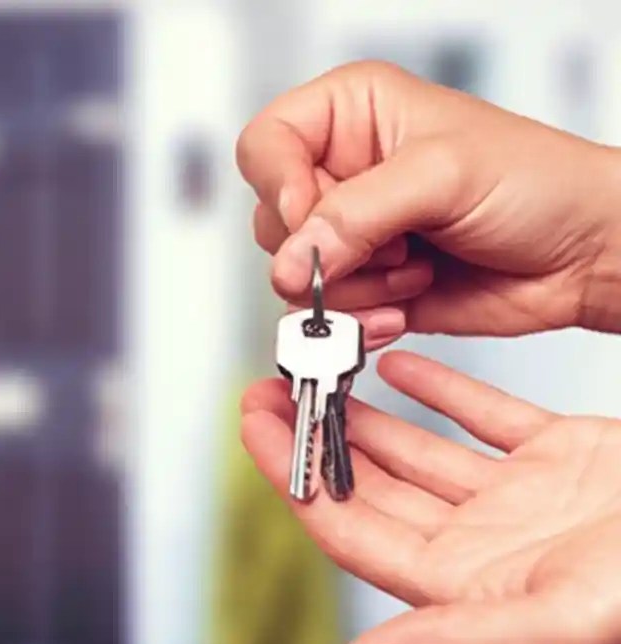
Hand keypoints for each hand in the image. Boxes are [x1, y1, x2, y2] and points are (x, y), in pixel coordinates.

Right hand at [237, 61, 620, 342]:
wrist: (589, 253)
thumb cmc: (539, 183)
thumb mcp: (442, 175)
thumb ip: (356, 213)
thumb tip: (291, 259)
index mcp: (351, 115)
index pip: (266, 145)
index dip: (278, 184)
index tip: (311, 215)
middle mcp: (343, 172)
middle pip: (273, 221)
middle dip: (327, 247)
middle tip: (388, 243)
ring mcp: (352, 234)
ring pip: (295, 277)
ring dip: (356, 285)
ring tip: (415, 267)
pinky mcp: (366, 285)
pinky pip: (327, 316)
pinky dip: (364, 318)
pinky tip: (410, 300)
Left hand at [240, 350, 620, 643]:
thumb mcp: (565, 621)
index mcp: (471, 589)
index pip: (351, 530)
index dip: (292, 477)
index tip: (251, 422)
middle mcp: (489, 545)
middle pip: (375, 487)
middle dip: (315, 438)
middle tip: (266, 383)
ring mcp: (528, 500)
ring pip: (424, 450)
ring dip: (370, 414)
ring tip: (323, 371)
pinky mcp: (569, 457)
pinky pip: (490, 417)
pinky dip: (449, 389)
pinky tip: (409, 365)